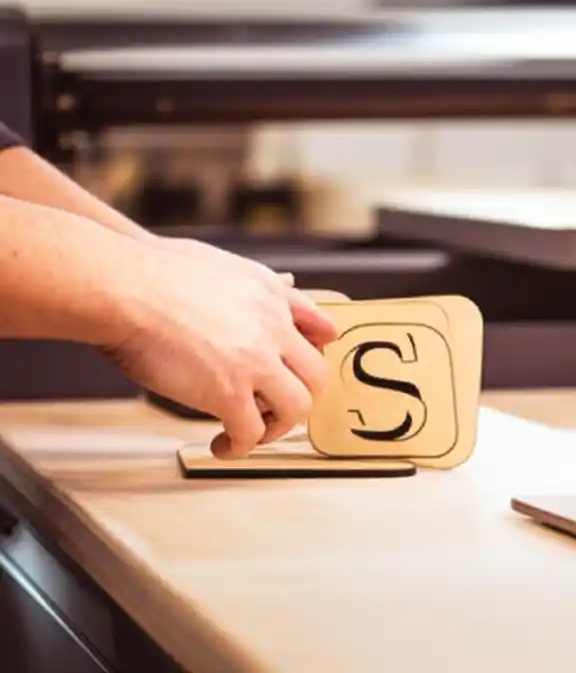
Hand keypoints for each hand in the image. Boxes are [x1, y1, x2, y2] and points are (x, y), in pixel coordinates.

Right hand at [103, 243, 330, 457]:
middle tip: (276, 407)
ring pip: (296, 407)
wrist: (123, 287)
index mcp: (272, 295)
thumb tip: (288, 280)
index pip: (321, 327)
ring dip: (277, 426)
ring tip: (252, 432)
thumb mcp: (223, 262)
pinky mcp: (228, 393)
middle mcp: (272, 328)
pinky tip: (223, 444)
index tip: (299, 370)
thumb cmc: (154, 272)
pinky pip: (251, 431)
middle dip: (299, 395)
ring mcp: (255, 362)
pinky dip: (240, 446)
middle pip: (316, 374)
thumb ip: (259, 280)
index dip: (312, 355)